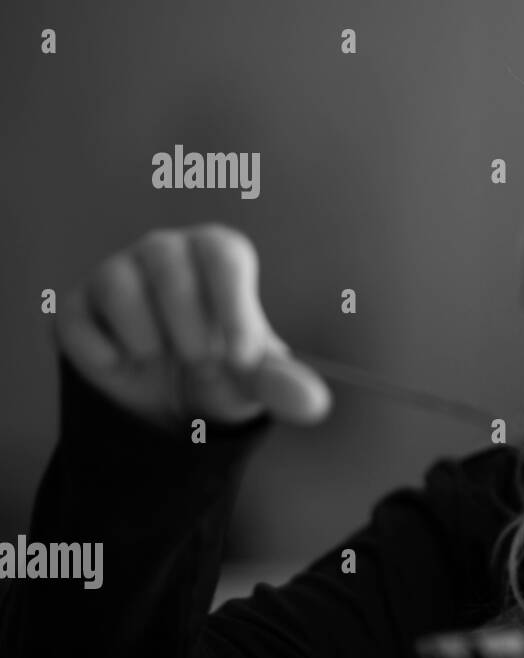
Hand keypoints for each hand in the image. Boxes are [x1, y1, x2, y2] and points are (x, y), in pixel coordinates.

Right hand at [54, 223, 331, 430]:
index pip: (222, 255)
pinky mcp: (76, 308)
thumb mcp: (256, 380)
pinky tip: (120, 367)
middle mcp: (165, 251)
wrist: (171, 398)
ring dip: (143, 335)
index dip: (233, 307)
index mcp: (216, 255)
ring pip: (115, 282)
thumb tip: (315, 405)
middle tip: (199, 361)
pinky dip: (98, 351)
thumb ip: (284, 386)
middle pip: (167, 262)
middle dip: (187, 323)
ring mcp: (116, 274)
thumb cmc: (223, 369)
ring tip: (158, 359)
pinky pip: (74, 318)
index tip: (242, 359)